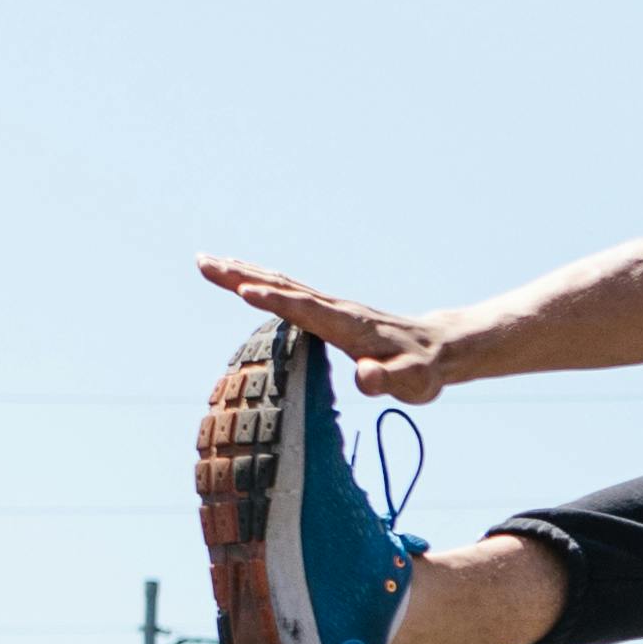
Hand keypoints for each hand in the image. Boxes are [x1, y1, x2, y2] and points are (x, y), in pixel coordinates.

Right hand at [197, 256, 453, 401]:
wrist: (439, 348)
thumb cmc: (423, 371)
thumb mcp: (412, 383)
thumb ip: (389, 380)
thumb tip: (366, 377)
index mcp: (348, 326)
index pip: (306, 311)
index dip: (277, 301)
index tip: (244, 290)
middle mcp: (335, 309)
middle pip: (283, 288)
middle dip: (242, 275)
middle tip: (203, 262)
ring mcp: (330, 307)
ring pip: (281, 284)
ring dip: (243, 272)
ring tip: (208, 261)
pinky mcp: (327, 310)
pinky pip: (287, 290)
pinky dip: (260, 279)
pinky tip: (241, 277)